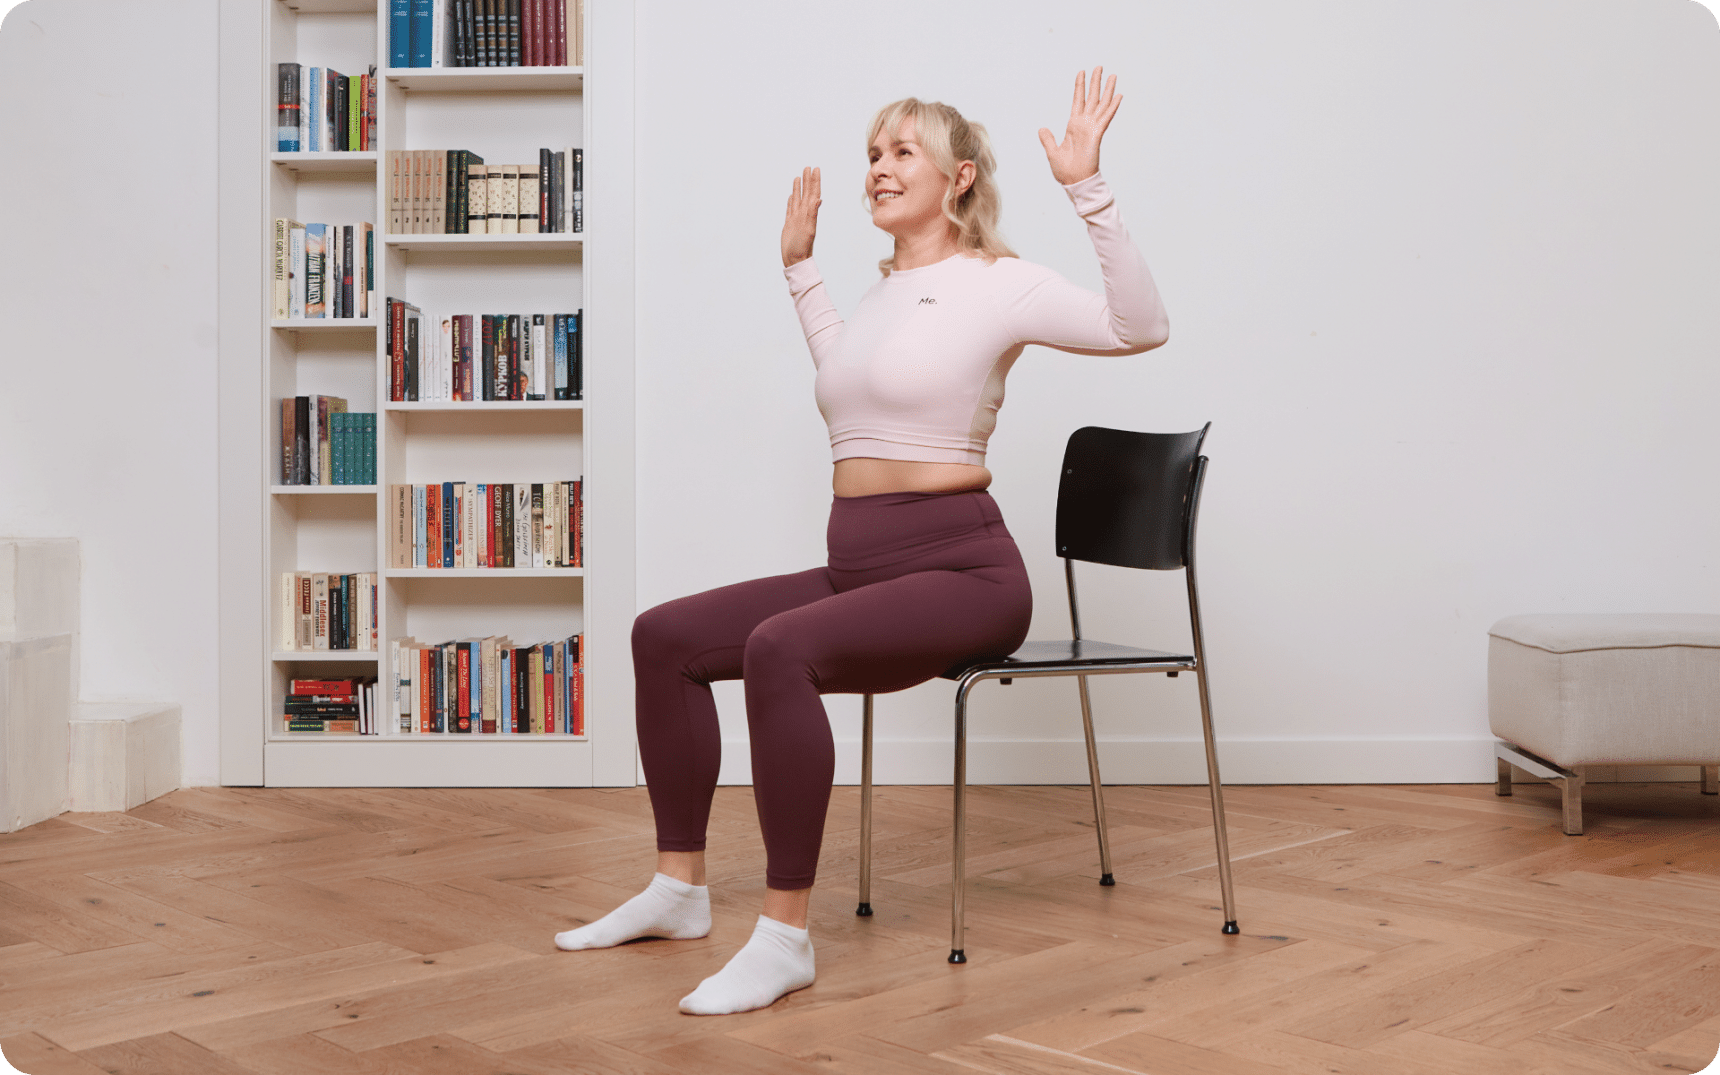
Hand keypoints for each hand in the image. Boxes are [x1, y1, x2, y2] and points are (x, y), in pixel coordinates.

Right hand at [782, 166, 819, 266]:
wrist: (794, 260)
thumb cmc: (802, 247)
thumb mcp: (809, 229)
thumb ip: (812, 213)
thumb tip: (819, 198)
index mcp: (809, 213)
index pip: (813, 193)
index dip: (814, 181)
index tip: (815, 169)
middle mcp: (803, 213)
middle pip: (805, 193)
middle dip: (807, 180)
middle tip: (808, 167)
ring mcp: (796, 218)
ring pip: (797, 199)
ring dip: (799, 188)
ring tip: (798, 176)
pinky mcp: (789, 223)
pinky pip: (790, 208)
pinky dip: (791, 200)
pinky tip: (792, 195)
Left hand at [1037, 66, 1120, 185]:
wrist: (1073, 181)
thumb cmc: (1064, 170)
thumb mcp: (1052, 152)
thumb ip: (1048, 139)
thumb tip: (1042, 128)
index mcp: (1073, 126)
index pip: (1078, 101)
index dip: (1079, 87)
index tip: (1081, 72)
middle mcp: (1084, 124)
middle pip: (1092, 98)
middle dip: (1095, 82)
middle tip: (1099, 66)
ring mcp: (1092, 128)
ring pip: (1101, 104)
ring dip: (1107, 90)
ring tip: (1112, 75)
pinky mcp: (1097, 134)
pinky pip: (1106, 118)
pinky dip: (1112, 107)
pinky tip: (1118, 95)